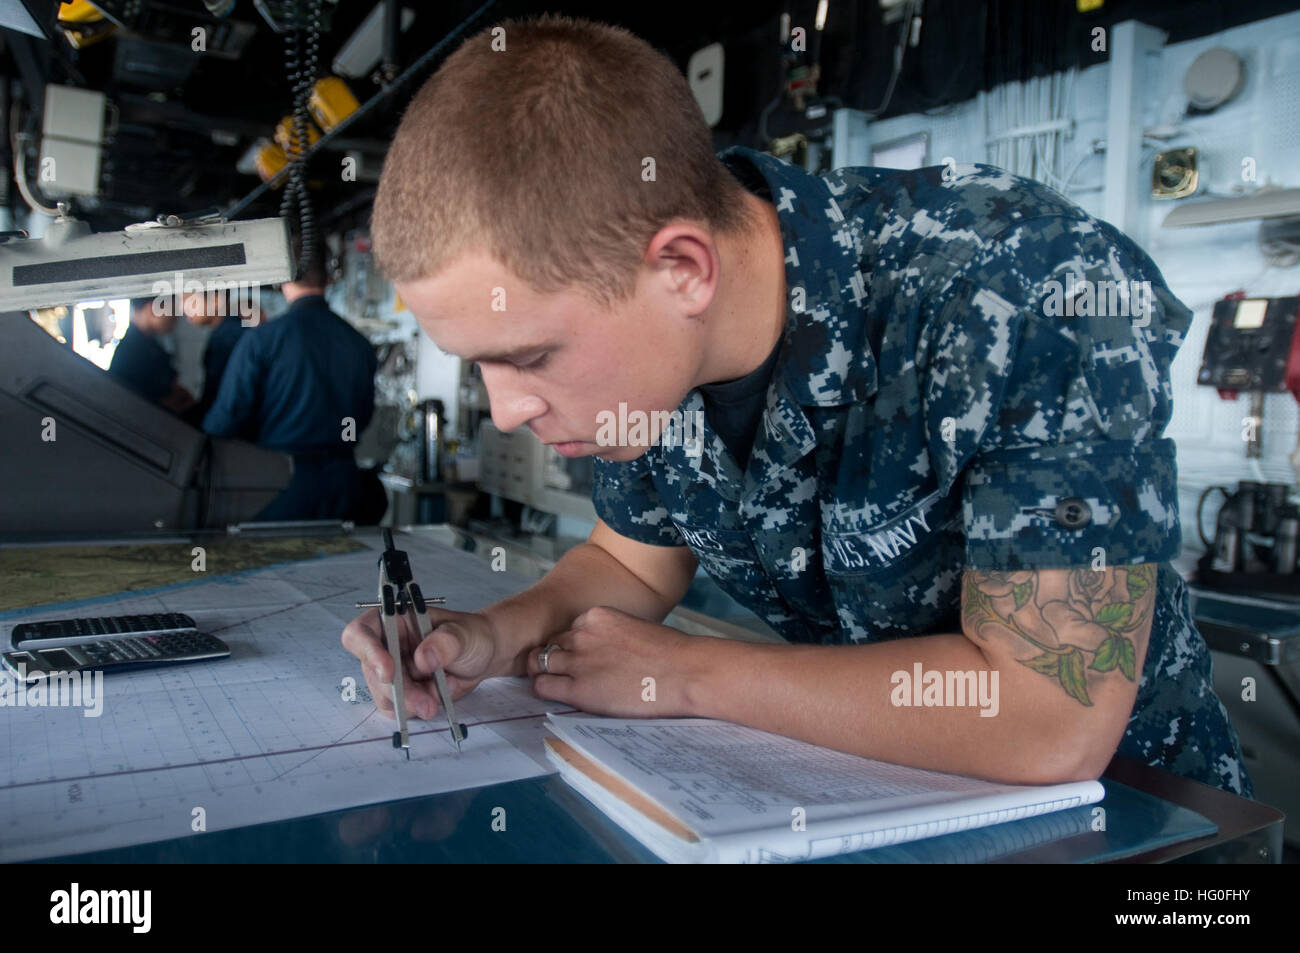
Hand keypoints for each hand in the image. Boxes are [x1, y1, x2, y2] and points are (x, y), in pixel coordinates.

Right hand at [341, 605, 498, 720]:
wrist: (484, 656)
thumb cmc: (471, 635)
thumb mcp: (464, 633)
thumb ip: (446, 642)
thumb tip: (423, 658)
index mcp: (394, 620)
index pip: (361, 632)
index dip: (368, 652)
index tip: (388, 672)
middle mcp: (386, 645)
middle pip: (373, 673)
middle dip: (401, 691)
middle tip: (428, 702)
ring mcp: (392, 671)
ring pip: (385, 696)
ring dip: (414, 700)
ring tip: (444, 689)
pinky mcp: (401, 692)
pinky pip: (399, 709)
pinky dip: (420, 707)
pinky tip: (441, 694)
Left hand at [524, 606, 702, 716]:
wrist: (685, 672)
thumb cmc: (671, 654)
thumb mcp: (636, 629)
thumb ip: (613, 636)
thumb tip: (608, 651)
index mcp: (596, 616)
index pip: (569, 630)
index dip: (572, 646)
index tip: (581, 658)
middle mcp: (582, 634)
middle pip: (552, 644)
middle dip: (556, 657)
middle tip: (566, 673)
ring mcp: (578, 661)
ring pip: (541, 662)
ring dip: (546, 672)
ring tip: (559, 685)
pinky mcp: (578, 689)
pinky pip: (543, 686)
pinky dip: (544, 688)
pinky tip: (559, 695)